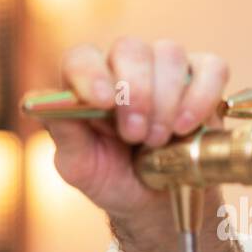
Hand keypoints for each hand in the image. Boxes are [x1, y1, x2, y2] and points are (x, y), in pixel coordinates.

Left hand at [40, 38, 228, 221]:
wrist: (152, 202)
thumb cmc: (110, 178)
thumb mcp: (79, 167)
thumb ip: (64, 135)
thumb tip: (42, 103)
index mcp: (87, 84)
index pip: (81, 58)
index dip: (90, 74)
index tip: (103, 101)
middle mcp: (124, 69)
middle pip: (129, 49)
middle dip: (136, 92)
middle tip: (135, 134)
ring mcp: (164, 69)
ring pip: (169, 54)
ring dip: (165, 100)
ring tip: (157, 140)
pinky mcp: (201, 78)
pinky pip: (209, 68)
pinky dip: (200, 96)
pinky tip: (186, 125)